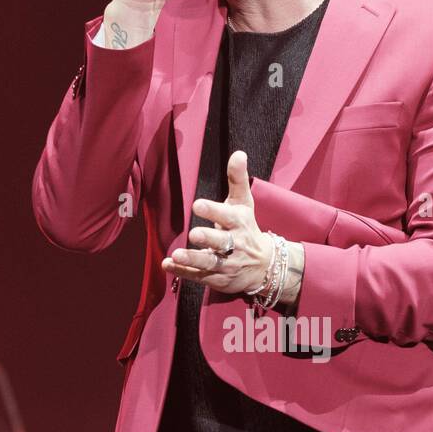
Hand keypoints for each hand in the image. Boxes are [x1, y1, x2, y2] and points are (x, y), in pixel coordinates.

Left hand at [162, 151, 271, 294]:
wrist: (264, 266)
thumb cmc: (247, 228)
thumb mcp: (244, 204)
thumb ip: (238, 179)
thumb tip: (238, 153)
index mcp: (238, 223)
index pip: (227, 216)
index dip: (213, 211)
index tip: (197, 205)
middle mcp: (234, 244)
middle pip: (221, 242)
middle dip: (208, 239)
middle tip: (194, 234)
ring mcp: (226, 264)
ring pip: (209, 262)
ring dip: (193, 259)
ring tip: (177, 255)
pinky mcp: (217, 278)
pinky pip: (199, 276)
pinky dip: (183, 272)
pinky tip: (168, 265)